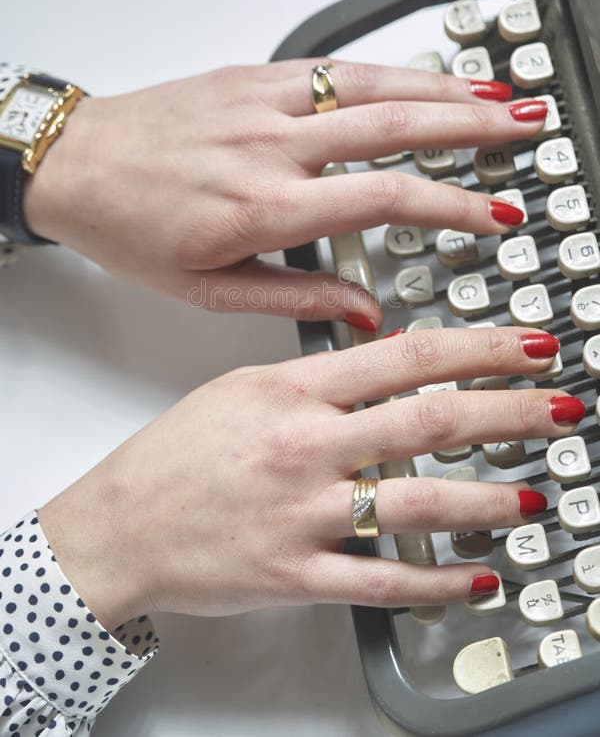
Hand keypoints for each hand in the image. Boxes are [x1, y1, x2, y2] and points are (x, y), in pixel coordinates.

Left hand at [24, 62, 546, 324]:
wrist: (73, 166)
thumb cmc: (130, 228)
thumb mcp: (208, 289)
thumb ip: (295, 298)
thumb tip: (364, 313)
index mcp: (262, 207)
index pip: (382, 199)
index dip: (449, 206)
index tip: (490, 215)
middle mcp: (268, 146)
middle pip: (392, 125)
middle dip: (469, 126)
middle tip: (523, 127)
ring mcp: (259, 101)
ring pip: (368, 85)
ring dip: (438, 87)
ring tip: (490, 95)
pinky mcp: (248, 77)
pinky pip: (329, 67)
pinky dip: (382, 70)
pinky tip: (416, 76)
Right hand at [38, 326, 579, 631]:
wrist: (119, 524)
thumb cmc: (175, 454)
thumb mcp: (242, 387)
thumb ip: (316, 373)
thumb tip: (387, 358)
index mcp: (292, 393)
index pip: (406, 358)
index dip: (478, 349)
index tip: (524, 345)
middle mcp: (306, 448)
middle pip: (429, 422)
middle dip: (508, 411)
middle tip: (560, 406)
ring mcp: (304, 514)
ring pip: (419, 503)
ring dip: (489, 499)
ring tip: (536, 495)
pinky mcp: (297, 573)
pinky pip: (382, 581)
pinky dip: (438, 582)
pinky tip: (478, 579)